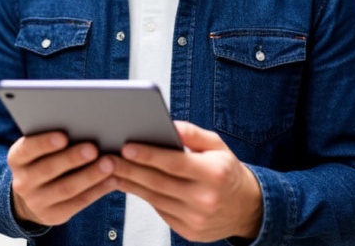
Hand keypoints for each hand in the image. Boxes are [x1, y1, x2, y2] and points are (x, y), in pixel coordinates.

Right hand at [8, 132, 116, 226]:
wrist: (32, 197)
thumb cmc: (43, 161)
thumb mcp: (39, 150)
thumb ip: (54, 138)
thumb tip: (83, 124)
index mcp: (17, 158)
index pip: (27, 149)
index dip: (44, 143)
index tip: (63, 136)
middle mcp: (23, 181)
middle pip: (48, 169)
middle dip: (72, 158)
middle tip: (93, 148)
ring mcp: (36, 201)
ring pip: (66, 188)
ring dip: (90, 175)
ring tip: (109, 163)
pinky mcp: (53, 216)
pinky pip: (78, 202)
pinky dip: (97, 190)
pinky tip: (112, 179)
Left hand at [110, 121, 263, 241]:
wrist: (246, 208)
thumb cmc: (227, 172)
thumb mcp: (217, 146)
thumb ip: (192, 133)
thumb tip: (168, 123)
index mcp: (214, 174)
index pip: (175, 163)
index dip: (149, 155)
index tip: (127, 146)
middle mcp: (205, 199)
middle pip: (159, 182)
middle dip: (130, 169)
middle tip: (108, 158)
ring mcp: (196, 218)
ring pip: (154, 199)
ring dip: (130, 184)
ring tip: (112, 170)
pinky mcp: (188, 231)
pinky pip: (159, 211)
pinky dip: (142, 197)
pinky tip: (129, 184)